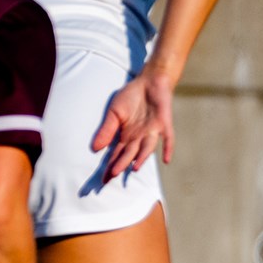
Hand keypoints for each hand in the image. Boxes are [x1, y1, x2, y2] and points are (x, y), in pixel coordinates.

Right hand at [92, 67, 177, 181]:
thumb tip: (95, 148)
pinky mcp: (164, 124)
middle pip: (129, 155)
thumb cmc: (131, 97)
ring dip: (141, 158)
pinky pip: (168, 138)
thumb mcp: (114, 113)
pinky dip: (167, 148)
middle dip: (120, 165)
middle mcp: (139, 138)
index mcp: (126, 136)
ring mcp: (152, 131)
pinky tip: (166, 160)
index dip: (110, 167)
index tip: (102, 181)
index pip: (116, 155)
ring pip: (146, 148)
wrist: (149, 82)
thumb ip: (106, 130)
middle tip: (112, 177)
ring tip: (133, 167)